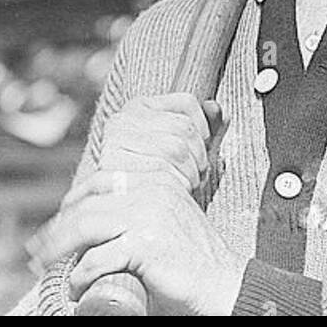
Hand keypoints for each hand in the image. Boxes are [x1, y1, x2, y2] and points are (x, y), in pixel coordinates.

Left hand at [49, 168, 247, 315]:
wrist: (224, 285)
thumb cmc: (192, 262)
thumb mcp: (164, 222)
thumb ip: (136, 213)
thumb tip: (93, 224)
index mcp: (157, 179)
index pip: (101, 178)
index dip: (74, 199)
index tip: (58, 220)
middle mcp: (152, 189)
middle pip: (87, 201)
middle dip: (57, 227)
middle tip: (39, 250)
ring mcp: (149, 215)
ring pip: (85, 224)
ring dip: (59, 249)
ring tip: (47, 267)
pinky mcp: (146, 245)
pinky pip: (97, 258)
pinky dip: (81, 276)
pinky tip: (78, 287)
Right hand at [99, 93, 221, 191]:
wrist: (132, 224)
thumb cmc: (163, 186)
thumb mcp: (189, 153)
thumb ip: (205, 128)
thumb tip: (214, 107)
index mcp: (138, 108)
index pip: (188, 102)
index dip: (204, 129)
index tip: (199, 150)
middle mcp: (121, 121)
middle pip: (185, 128)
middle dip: (199, 158)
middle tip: (193, 177)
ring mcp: (114, 145)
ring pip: (176, 148)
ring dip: (190, 176)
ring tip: (183, 187)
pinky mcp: (112, 171)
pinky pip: (162, 173)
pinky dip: (176, 187)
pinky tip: (171, 195)